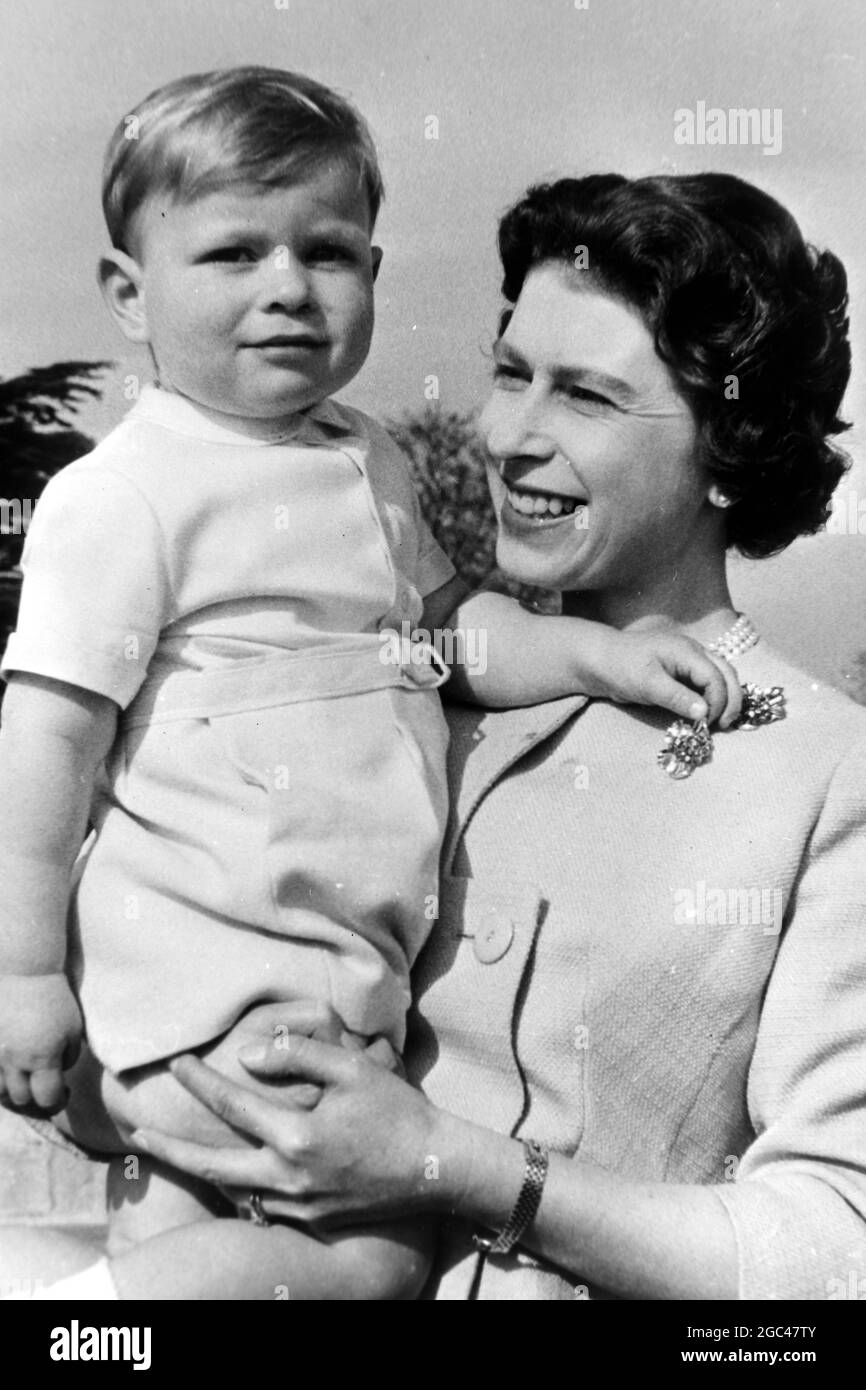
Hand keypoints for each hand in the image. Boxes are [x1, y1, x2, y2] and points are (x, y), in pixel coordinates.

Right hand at [0, 972, 81, 1111]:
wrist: (23, 971)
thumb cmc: (53, 999)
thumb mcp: (72, 1030)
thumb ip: (66, 1060)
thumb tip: (56, 1077)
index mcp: (42, 1058)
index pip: (47, 1099)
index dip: (58, 1100)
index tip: (63, 1091)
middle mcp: (13, 1060)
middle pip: (21, 1099)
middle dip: (37, 1097)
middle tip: (45, 1085)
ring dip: (14, 1092)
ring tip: (25, 1079)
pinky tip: (10, 1071)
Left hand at [131, 1036, 440, 1230]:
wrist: (436, 1167)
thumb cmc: (397, 1109)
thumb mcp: (353, 1068)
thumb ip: (298, 1054)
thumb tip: (246, 1057)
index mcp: (296, 1136)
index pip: (232, 1104)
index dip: (199, 1081)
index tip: (174, 1064)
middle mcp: (289, 1177)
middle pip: (210, 1164)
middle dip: (169, 1149)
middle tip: (136, 1135)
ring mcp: (298, 1204)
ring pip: (232, 1189)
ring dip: (200, 1170)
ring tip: (173, 1154)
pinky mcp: (311, 1218)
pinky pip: (260, 1205)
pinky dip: (237, 1188)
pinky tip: (228, 1175)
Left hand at [581, 628, 741, 726]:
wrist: (601, 660)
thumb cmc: (621, 668)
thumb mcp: (647, 684)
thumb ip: (676, 697)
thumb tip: (704, 713)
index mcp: (687, 651)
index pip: (716, 677)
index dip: (718, 701)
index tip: (708, 723)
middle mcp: (694, 652)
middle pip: (727, 673)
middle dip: (731, 699)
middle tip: (726, 725)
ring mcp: (690, 660)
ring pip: (721, 676)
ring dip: (726, 697)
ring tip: (721, 721)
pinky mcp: (684, 671)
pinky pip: (707, 682)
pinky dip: (714, 696)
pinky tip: (709, 712)